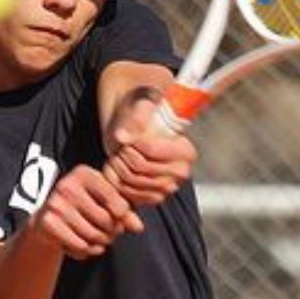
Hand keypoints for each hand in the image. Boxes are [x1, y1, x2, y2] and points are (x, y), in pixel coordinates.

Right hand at [30, 165, 143, 260]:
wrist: (48, 219)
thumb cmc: (82, 207)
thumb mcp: (104, 202)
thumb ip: (125, 213)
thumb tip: (138, 227)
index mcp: (84, 174)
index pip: (115, 200)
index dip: (122, 215)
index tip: (117, 217)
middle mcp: (68, 185)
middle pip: (105, 220)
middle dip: (111, 232)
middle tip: (108, 232)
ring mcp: (56, 204)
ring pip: (93, 235)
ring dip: (100, 243)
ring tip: (96, 239)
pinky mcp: (48, 223)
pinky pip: (79, 245)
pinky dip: (86, 250)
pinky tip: (82, 244)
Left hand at [104, 87, 196, 206]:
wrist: (133, 113)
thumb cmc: (143, 103)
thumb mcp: (143, 101)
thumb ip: (137, 116)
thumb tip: (124, 136)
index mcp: (186, 152)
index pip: (151, 152)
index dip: (134, 142)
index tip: (128, 132)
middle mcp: (179, 173)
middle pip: (139, 170)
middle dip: (123, 154)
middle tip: (121, 141)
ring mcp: (164, 188)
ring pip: (129, 183)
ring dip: (117, 164)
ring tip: (119, 150)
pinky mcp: (148, 197)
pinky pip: (124, 195)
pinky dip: (113, 179)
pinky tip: (116, 164)